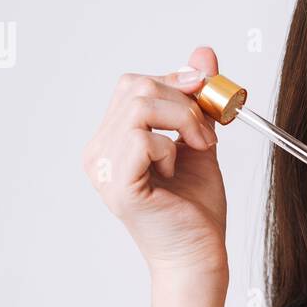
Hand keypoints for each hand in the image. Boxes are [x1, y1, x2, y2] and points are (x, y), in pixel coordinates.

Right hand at [82, 46, 228, 278]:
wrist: (199, 253)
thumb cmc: (195, 207)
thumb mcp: (200, 139)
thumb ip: (196, 99)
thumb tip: (203, 53)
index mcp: (112, 139)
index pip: (134, 85)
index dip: (175, 83)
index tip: (206, 100)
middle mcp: (99, 151)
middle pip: (136, 86)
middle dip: (183, 101)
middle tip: (207, 133)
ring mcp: (103, 168)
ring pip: (141, 106)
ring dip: (184, 121)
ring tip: (199, 149)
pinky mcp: (117, 184)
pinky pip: (144, 138)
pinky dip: (172, 148)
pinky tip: (177, 170)